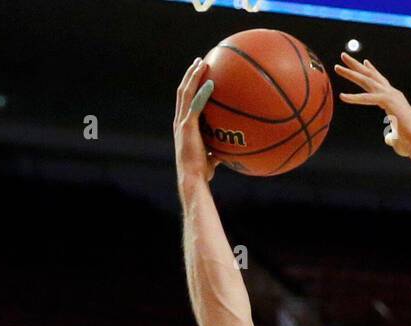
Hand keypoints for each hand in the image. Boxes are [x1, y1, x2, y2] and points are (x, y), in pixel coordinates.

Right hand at [174, 58, 219, 186]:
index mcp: (183, 126)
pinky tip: (211, 82)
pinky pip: (195, 104)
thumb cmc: (202, 173)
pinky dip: (202, 92)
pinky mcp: (187, 126)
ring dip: (193, 76)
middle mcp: (179, 121)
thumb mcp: (212, 158)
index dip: (190, 87)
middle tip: (199, 62)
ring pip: (185, 92)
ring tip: (202, 63)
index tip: (198, 76)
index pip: (185, 101)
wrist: (192, 178)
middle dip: (190, 75)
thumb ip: (218, 150)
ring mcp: (182, 122)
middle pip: (182, 91)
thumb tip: (230, 151)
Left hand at [334, 53, 410, 159]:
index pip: (380, 82)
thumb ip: (391, 136)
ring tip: (337, 67)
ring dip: (351, 73)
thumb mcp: (397, 139)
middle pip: (370, 76)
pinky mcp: (388, 102)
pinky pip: (368, 98)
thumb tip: (388, 139)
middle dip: (356, 65)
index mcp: (394, 99)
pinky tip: (343, 96)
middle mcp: (392, 93)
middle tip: (343, 56)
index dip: (371, 71)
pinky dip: (355, 98)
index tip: (364, 62)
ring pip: (367, 81)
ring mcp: (391, 95)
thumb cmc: (410, 143)